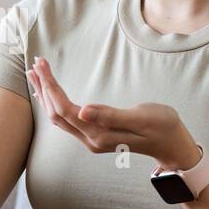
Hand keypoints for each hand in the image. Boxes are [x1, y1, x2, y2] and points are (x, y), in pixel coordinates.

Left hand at [26, 56, 199, 169]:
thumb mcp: (141, 117)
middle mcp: (91, 139)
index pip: (65, 109)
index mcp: (99, 134)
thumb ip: (111, 116)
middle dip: (43, 88)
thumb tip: (83, 111)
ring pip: (59, 117)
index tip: (43, 65)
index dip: (51, 87)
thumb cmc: (162, 127)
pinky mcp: (95, 135)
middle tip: (36, 63)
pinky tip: (49, 93)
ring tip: (35, 74)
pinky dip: (54, 103)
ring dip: (45, 95)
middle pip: (56, 113)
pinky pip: (67, 119)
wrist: (173, 144)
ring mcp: (92, 139)